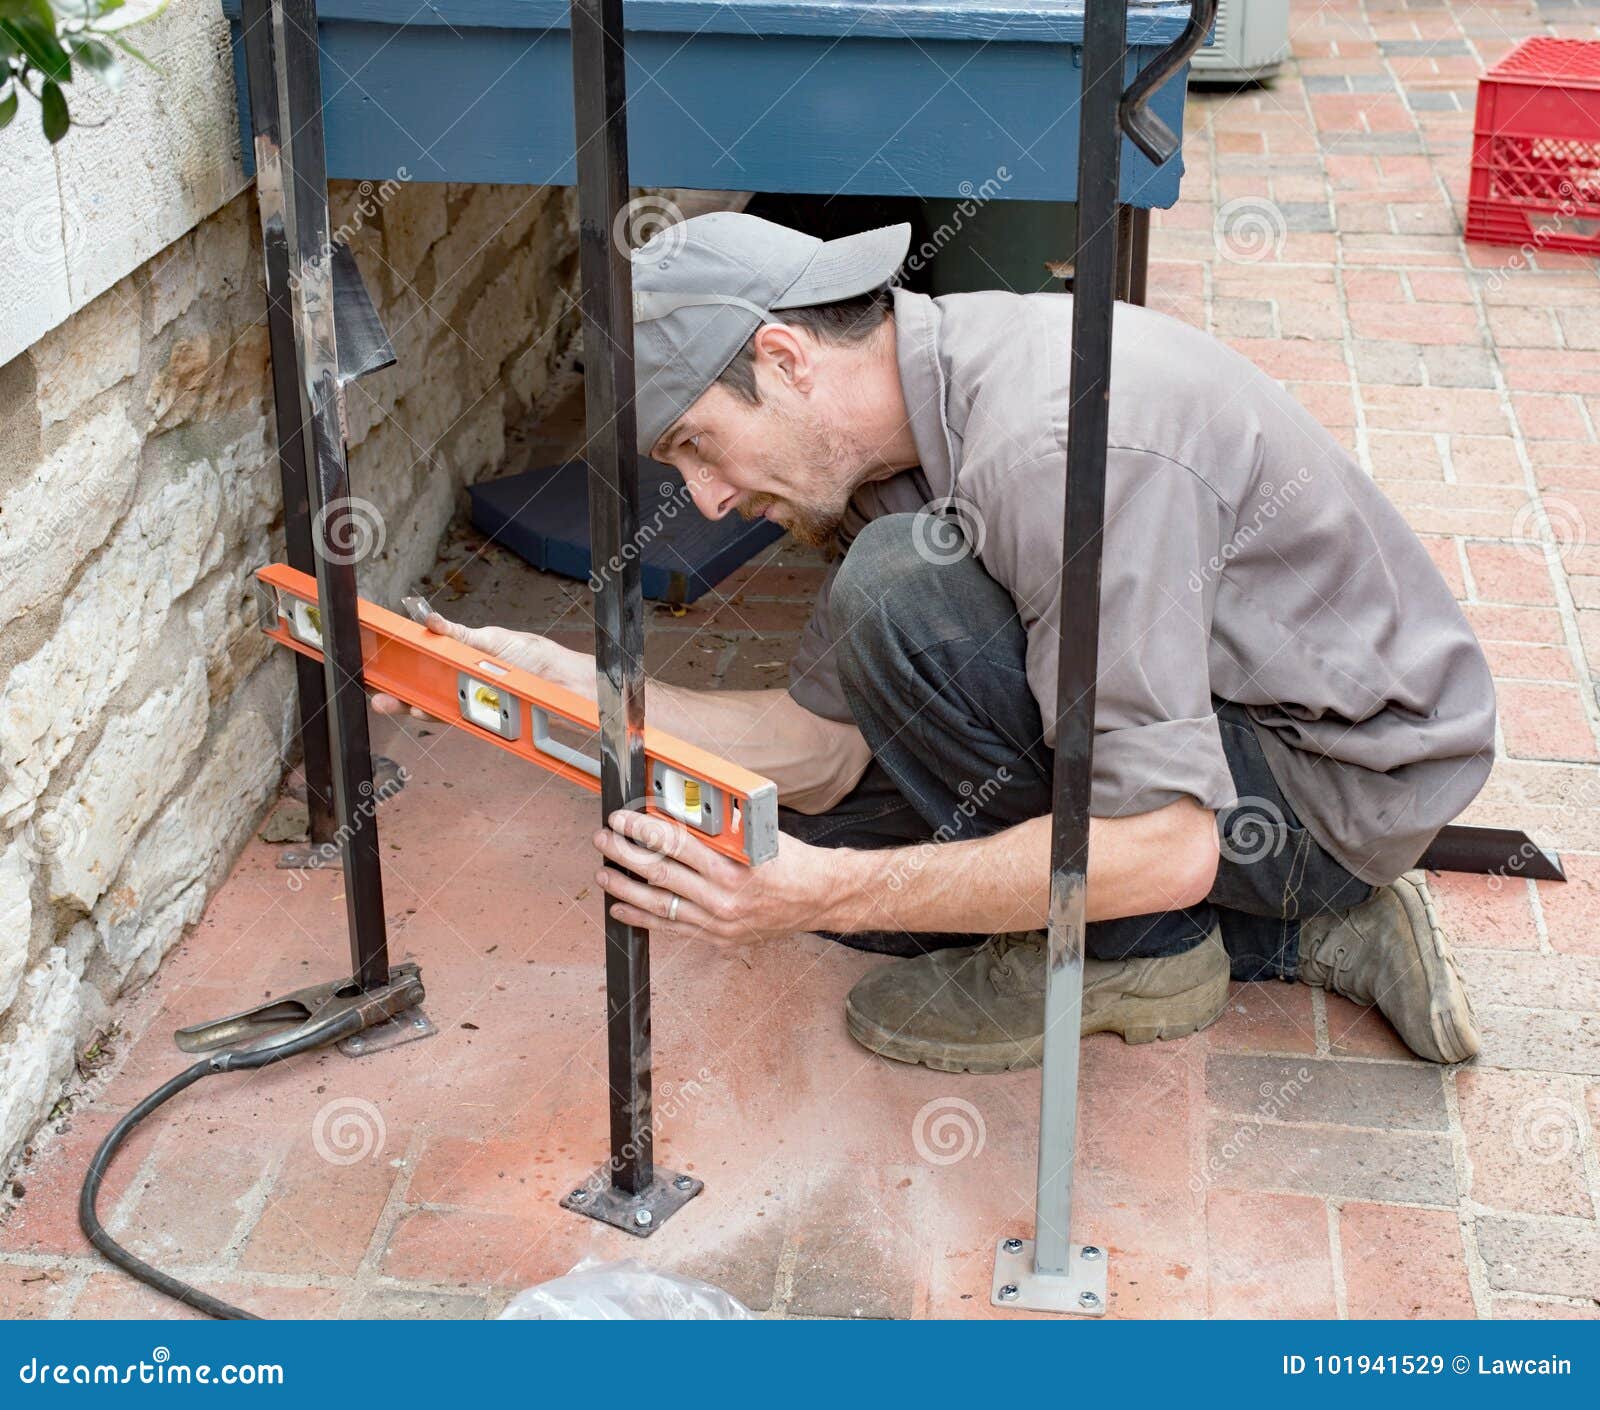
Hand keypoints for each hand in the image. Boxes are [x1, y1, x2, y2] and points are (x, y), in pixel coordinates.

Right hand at [371, 614, 586, 718]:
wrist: (566, 678)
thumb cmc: (534, 656)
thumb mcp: (492, 638)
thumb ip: (459, 635)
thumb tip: (430, 622)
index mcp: (460, 662)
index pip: (424, 668)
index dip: (402, 671)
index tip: (379, 668)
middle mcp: (464, 686)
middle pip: (425, 695)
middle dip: (400, 697)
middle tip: (381, 697)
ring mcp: (476, 704)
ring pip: (439, 712)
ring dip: (418, 710)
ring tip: (400, 705)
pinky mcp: (489, 721)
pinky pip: (464, 722)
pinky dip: (451, 716)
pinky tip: (433, 710)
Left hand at [592, 809, 841, 948]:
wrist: (819, 898)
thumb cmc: (791, 862)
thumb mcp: (757, 835)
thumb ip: (720, 828)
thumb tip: (677, 809)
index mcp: (734, 868)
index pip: (675, 846)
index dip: (642, 831)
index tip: (622, 820)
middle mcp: (724, 900)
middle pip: (660, 875)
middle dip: (625, 855)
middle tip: (604, 840)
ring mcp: (719, 924)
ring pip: (660, 906)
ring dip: (626, 889)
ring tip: (604, 874)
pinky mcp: (718, 938)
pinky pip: (672, 928)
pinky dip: (643, 918)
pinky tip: (622, 909)